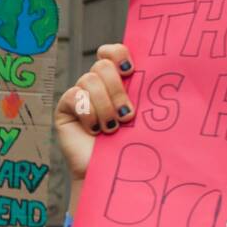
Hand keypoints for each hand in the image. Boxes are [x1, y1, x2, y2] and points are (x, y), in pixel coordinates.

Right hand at [54, 44, 135, 184]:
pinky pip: (75, 97)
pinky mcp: (66, 107)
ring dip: (105, 107)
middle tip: (127, 116)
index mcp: (117, 81)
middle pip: (102, 65)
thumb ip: (144, 93)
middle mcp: (98, 84)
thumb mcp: (141, 117)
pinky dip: (88, 115)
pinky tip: (94, 131)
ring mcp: (80, 95)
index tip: (131, 71)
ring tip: (112, 129)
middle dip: (117, 90)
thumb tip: (161, 71)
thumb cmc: (130, 147)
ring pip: (89, 80)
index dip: (119, 53)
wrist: (110, 174)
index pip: (112, 51)